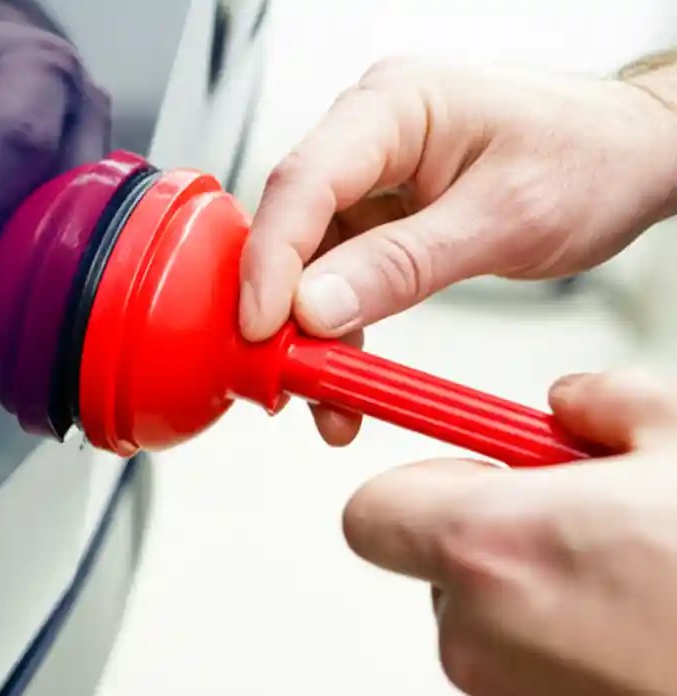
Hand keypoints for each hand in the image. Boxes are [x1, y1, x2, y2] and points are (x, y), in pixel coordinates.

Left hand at [0, 20, 110, 275]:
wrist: (6, 58)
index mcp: (40, 67)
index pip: (23, 138)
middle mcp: (87, 109)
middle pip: (61, 191)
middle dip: (10, 240)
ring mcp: (104, 151)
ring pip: (76, 221)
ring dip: (25, 257)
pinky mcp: (107, 188)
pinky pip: (78, 232)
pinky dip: (37, 259)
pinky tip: (4, 273)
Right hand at [240, 59, 676, 445]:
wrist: (633, 157)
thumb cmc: (590, 158)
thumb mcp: (504, 218)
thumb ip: (403, 265)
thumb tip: (315, 307)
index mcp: (392, 107)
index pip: (303, 181)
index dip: (270, 260)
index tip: (260, 327)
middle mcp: (368, 133)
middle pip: (293, 222)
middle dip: (279, 304)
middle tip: (279, 372)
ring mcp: (371, 173)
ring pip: (308, 257)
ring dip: (307, 329)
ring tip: (322, 392)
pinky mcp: (380, 210)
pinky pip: (337, 271)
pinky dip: (336, 324)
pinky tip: (342, 369)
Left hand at [343, 370, 676, 695]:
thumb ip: (605, 402)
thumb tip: (573, 401)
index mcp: (491, 548)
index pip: (370, 514)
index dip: (419, 490)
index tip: (469, 476)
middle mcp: (480, 638)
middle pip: (434, 573)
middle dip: (494, 541)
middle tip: (578, 522)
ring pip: (489, 629)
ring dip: (540, 600)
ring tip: (637, 581)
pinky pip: (532, 679)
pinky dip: (571, 655)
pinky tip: (644, 635)